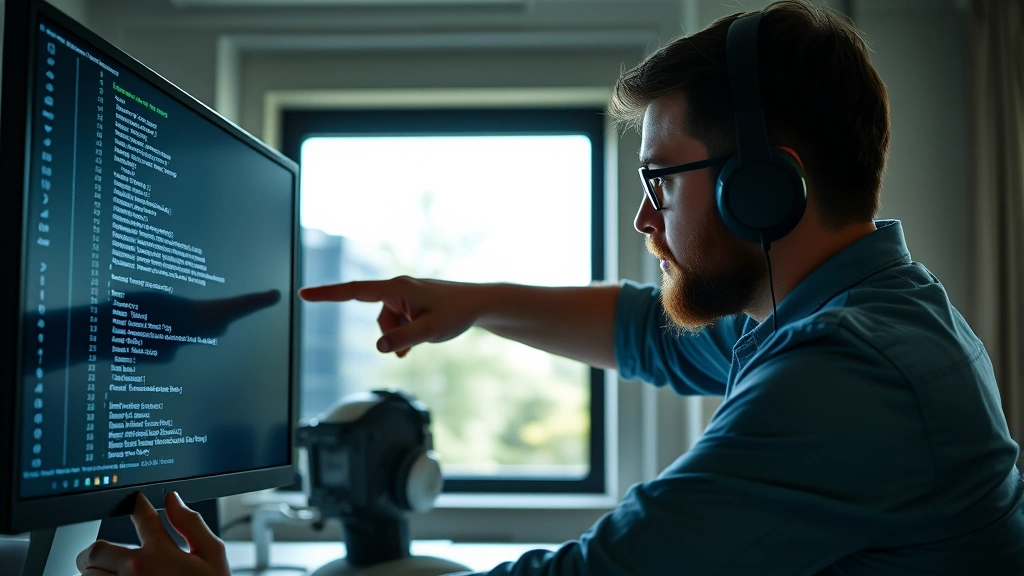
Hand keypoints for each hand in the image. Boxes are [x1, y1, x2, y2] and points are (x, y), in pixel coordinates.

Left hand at [76, 492, 230, 575]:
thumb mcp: (213, 557)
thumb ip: (192, 525)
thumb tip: (173, 500)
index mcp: (160, 553)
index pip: (142, 517)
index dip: (137, 505)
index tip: (136, 503)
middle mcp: (135, 571)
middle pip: (96, 550)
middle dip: (100, 550)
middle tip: (109, 554)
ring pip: (87, 574)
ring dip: (94, 572)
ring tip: (110, 574)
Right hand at [299, 276, 479, 357]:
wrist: (479, 304)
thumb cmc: (457, 313)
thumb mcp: (430, 331)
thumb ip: (403, 339)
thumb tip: (379, 347)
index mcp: (396, 288)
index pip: (354, 291)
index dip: (327, 294)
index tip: (303, 294)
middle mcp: (397, 288)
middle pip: (379, 318)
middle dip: (393, 335)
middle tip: (416, 344)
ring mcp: (404, 295)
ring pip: (389, 324)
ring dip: (401, 336)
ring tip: (424, 340)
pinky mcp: (411, 303)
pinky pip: (399, 323)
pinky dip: (406, 334)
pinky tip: (421, 340)